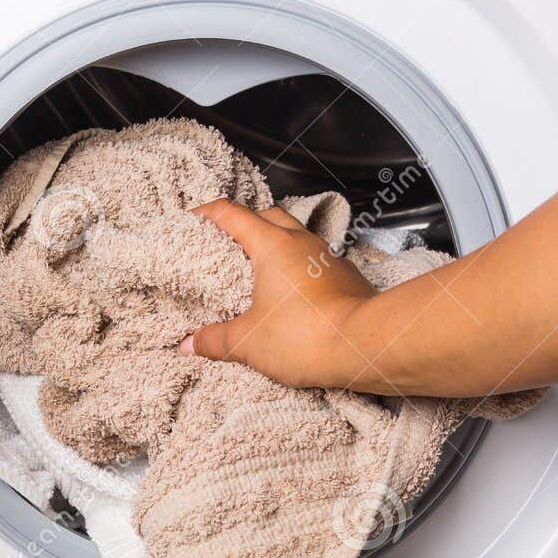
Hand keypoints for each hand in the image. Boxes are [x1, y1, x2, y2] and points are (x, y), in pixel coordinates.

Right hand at [179, 200, 378, 389]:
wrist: (367, 345)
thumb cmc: (306, 335)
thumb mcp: (248, 341)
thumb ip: (215, 340)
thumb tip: (190, 344)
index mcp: (272, 245)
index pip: (232, 214)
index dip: (208, 213)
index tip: (192, 219)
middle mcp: (302, 242)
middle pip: (268, 215)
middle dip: (245, 223)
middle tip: (226, 243)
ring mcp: (328, 257)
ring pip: (297, 236)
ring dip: (276, 245)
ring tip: (258, 269)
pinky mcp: (347, 277)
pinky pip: (317, 262)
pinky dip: (299, 268)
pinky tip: (292, 292)